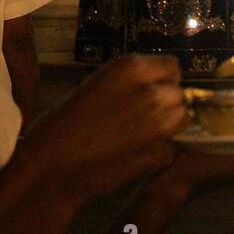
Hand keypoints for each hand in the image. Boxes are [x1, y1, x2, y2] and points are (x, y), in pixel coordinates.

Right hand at [25, 54, 190, 205]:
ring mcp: (161, 124)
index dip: (162, 81)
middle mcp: (153, 91)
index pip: (172, 67)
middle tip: (140, 118)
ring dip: (167, 127)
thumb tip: (153, 84)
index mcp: (133, 68)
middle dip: (165, 104)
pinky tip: (132, 157)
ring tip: (137, 136)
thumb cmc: (63, 124)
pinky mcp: (161, 153)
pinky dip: (157, 154)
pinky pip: (170, 148)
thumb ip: (130, 81)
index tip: (150, 91)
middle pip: (179, 93)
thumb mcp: (97, 85)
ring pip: (181, 119)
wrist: (52, 167)